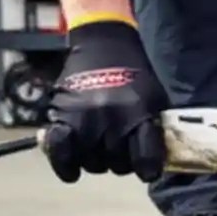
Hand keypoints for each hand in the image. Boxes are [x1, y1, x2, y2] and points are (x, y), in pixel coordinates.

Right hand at [44, 20, 167, 182]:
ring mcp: (85, 120)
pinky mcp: (61, 117)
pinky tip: (72, 171)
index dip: (147, 168)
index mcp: (139, 114)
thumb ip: (155, 131)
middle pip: (118, 166)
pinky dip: (65, 165)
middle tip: (120, 144)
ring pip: (93, 164)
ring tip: (100, 143)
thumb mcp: (155, 99)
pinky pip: (61, 154)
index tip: (147, 170)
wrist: (103, 44)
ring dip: (98, 160)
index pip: (145, 158)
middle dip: (121, 160)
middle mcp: (111, 120)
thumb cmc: (134, 75)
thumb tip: (154, 166)